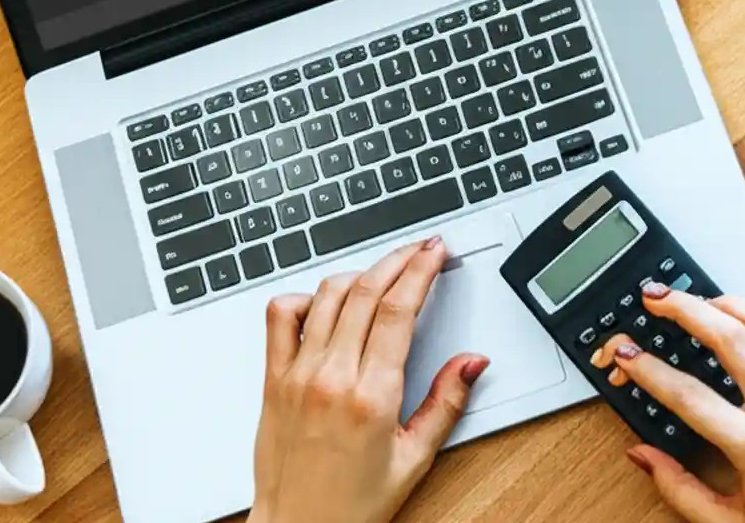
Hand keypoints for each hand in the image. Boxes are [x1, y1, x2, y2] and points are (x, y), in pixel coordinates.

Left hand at [248, 238, 488, 522]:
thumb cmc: (351, 505)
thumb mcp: (415, 459)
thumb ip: (446, 403)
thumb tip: (471, 363)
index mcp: (372, 397)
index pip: (399, 310)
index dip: (421, 270)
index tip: (436, 253)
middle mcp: (331, 378)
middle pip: (367, 291)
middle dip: (400, 259)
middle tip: (422, 248)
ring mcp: (297, 375)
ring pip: (328, 295)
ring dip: (361, 272)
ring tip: (384, 271)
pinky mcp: (272, 379)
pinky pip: (280, 317)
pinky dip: (306, 297)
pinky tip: (326, 303)